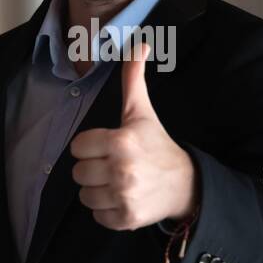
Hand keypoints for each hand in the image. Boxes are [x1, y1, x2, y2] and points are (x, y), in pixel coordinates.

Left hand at [69, 42, 197, 229]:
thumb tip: (139, 43)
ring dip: (98, 190)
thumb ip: (133, 78)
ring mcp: (125, 196)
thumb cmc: (157, 144)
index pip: (78, 147)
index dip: (90, 146)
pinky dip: (106, 210)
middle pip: (78, 173)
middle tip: (114, 165)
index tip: (109, 146)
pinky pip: (97, 216)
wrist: (185, 184)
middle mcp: (122, 170)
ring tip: (118, 182)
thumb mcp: (142, 111)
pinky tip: (123, 198)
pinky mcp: (127, 218)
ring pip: (85, 196)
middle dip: (93, 169)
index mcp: (121, 140)